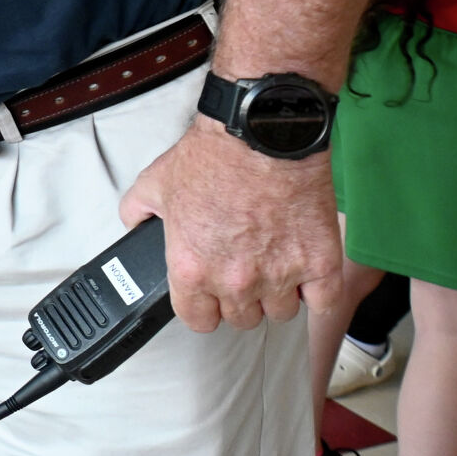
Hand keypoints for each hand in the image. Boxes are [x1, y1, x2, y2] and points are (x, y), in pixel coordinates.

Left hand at [119, 118, 341, 331]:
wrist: (260, 135)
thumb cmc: (213, 157)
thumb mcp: (154, 183)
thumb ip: (137, 211)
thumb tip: (134, 224)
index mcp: (192, 268)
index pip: (197, 320)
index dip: (202, 310)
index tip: (208, 300)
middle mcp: (234, 280)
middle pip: (241, 319)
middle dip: (239, 299)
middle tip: (241, 272)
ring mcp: (280, 276)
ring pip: (280, 313)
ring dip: (277, 295)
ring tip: (273, 267)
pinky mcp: (319, 264)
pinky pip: (321, 302)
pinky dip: (316, 292)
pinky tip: (307, 274)